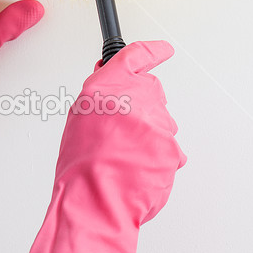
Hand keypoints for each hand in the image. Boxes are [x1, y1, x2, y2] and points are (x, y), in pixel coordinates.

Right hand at [5, 41, 185, 252]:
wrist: (94, 203)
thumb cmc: (81, 168)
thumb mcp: (80, 120)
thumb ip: (101, 97)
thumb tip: (114, 86)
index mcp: (107, 86)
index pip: (135, 57)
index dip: (152, 51)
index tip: (164, 49)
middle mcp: (134, 98)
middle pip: (151, 91)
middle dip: (143, 108)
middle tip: (123, 134)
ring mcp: (157, 123)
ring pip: (162, 123)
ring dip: (149, 136)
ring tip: (125, 158)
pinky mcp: (172, 147)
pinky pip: (170, 149)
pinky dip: (158, 158)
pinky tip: (137, 169)